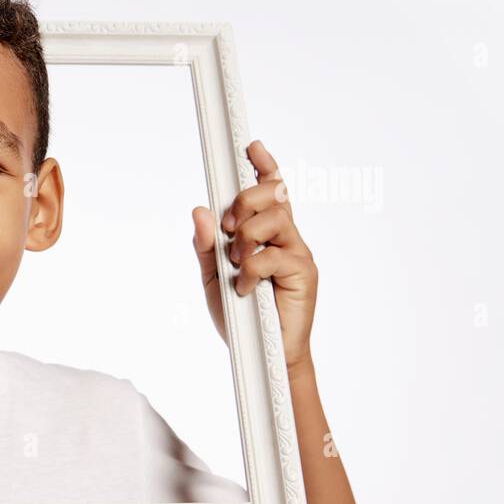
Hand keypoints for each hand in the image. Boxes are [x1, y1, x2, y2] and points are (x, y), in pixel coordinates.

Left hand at [192, 140, 316, 372]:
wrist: (261, 357)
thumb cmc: (240, 319)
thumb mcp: (212, 281)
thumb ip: (206, 248)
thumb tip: (200, 211)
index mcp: (265, 236)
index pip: (270, 192)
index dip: (264, 168)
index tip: (251, 146)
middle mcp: (286, 238)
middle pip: (273, 196)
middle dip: (244, 202)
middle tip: (228, 229)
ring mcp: (297, 253)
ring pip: (275, 218)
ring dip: (246, 237)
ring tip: (236, 263)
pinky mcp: (304, 272)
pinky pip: (273, 254)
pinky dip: (250, 270)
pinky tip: (244, 288)